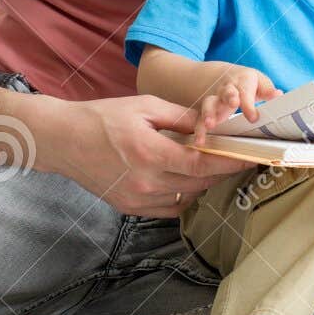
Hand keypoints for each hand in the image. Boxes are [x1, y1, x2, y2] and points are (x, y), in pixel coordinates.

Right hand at [47, 94, 248, 216]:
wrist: (64, 140)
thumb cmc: (103, 117)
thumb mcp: (145, 106)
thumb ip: (181, 118)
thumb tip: (212, 124)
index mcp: (149, 153)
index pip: (202, 166)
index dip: (230, 163)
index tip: (250, 156)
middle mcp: (145, 182)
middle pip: (198, 183)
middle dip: (219, 169)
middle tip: (231, 154)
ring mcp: (137, 199)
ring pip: (186, 196)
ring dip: (201, 182)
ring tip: (205, 163)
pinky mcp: (130, 208)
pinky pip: (169, 207)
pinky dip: (182, 194)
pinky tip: (181, 177)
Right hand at [192, 66, 281, 142]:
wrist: (225, 77)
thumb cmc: (247, 83)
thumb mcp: (259, 82)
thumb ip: (268, 90)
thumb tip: (278, 95)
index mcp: (242, 82)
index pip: (246, 91)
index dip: (249, 104)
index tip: (253, 118)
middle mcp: (227, 89)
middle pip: (227, 92)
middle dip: (229, 97)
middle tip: (233, 104)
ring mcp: (216, 100)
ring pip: (209, 104)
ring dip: (209, 113)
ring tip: (209, 124)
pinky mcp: (207, 111)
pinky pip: (200, 119)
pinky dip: (199, 130)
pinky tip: (200, 142)